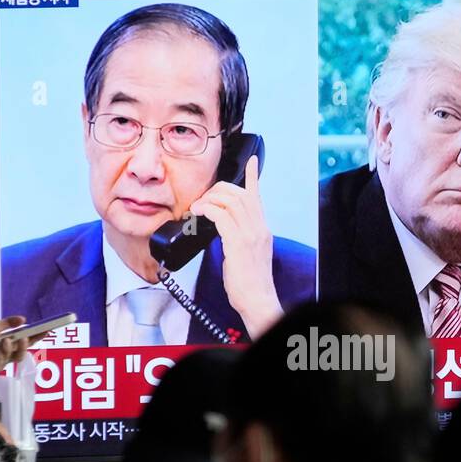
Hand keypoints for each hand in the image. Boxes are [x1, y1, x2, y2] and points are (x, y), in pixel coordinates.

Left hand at [0, 315, 33, 369]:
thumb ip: (8, 323)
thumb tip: (23, 319)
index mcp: (12, 343)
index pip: (28, 341)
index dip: (38, 336)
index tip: (46, 330)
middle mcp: (9, 353)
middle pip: (23, 352)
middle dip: (26, 345)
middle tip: (26, 337)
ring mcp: (2, 361)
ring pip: (12, 358)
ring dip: (10, 349)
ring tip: (6, 340)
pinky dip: (0, 354)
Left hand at [188, 155, 282, 338]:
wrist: (257, 300)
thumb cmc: (250, 283)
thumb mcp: (248, 254)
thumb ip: (239, 238)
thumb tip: (223, 230)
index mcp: (262, 230)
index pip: (256, 197)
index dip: (252, 176)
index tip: (250, 161)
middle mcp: (259, 228)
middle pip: (240, 194)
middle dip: (218, 189)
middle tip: (204, 199)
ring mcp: (250, 235)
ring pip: (230, 201)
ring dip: (210, 199)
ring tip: (198, 207)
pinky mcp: (238, 243)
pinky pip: (221, 216)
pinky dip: (208, 209)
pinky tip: (199, 213)